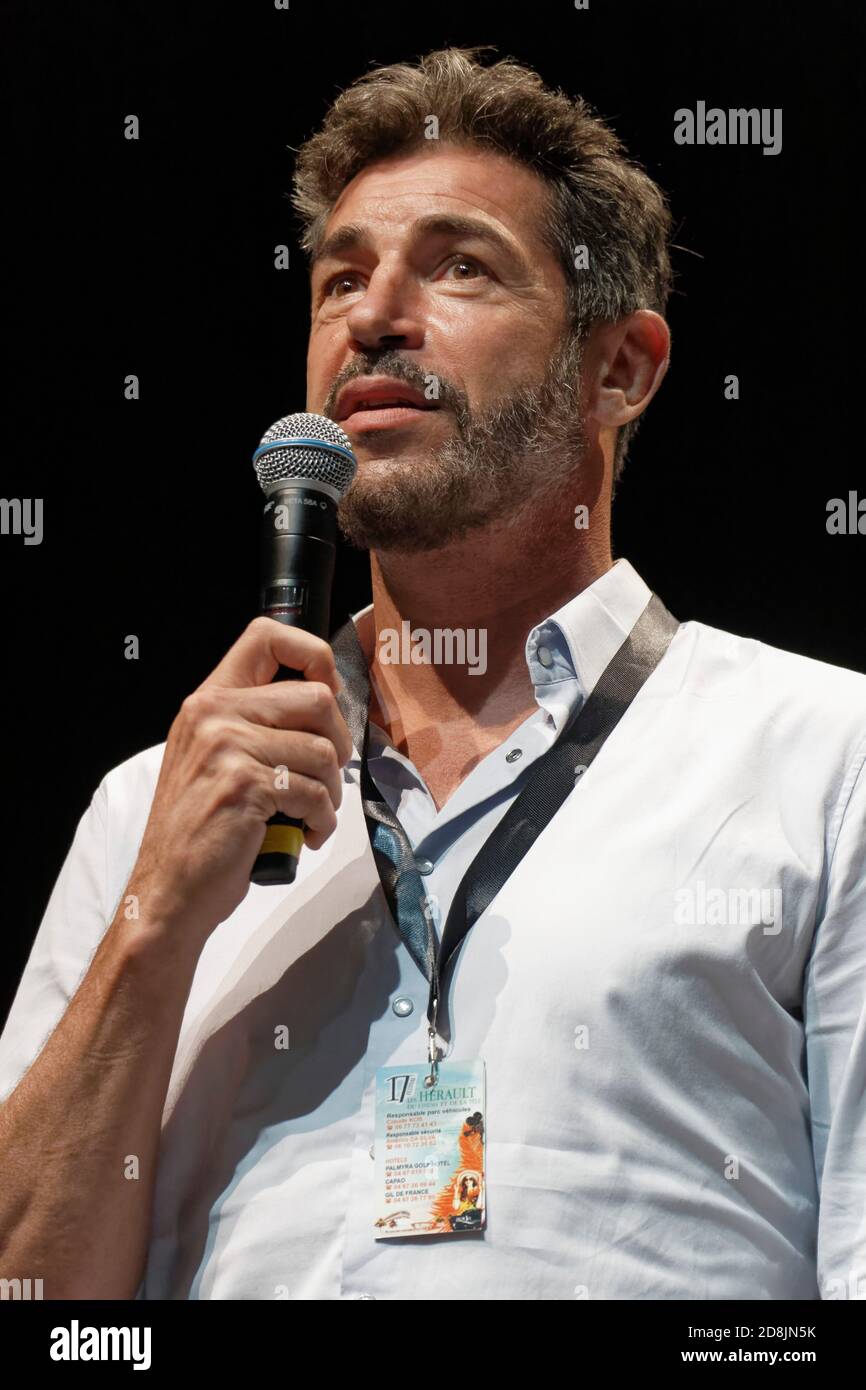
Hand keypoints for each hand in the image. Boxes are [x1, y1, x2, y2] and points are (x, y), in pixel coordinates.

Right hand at [126, 617, 353, 942]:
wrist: (169, 889)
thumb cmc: (200, 830)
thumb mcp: (214, 757)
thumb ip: (254, 723)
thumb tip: (325, 702)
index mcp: (208, 700)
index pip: (267, 635)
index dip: (315, 655)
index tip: (329, 691)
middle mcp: (214, 714)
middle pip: (316, 697)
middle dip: (339, 741)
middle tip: (328, 774)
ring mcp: (227, 748)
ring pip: (323, 750)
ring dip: (332, 789)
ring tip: (313, 812)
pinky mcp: (245, 786)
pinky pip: (315, 792)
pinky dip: (323, 820)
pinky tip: (306, 834)